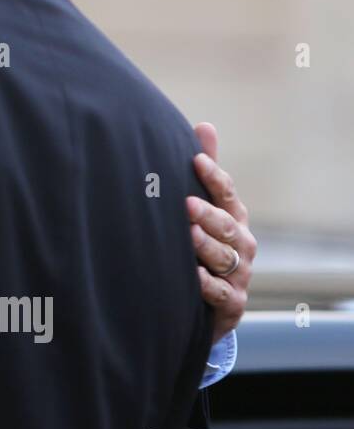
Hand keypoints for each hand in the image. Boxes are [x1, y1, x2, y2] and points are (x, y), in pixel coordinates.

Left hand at [187, 122, 255, 342]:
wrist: (211, 302)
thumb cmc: (206, 243)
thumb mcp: (208, 206)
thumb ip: (206, 172)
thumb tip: (205, 125)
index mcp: (234, 218)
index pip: (227, 193)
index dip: (214, 177)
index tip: (196, 160)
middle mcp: (241, 244)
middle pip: (227, 226)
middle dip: (208, 214)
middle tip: (186, 204)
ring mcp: (238, 274)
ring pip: (223, 257)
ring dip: (206, 246)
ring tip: (188, 235)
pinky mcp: (231, 303)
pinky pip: (220, 293)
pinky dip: (207, 285)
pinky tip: (193, 276)